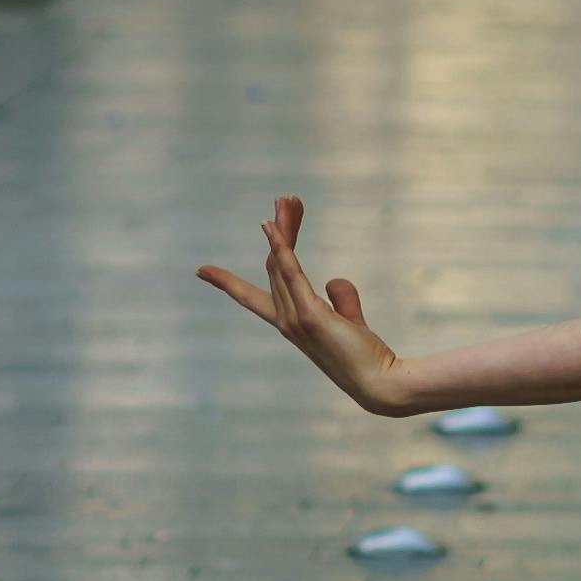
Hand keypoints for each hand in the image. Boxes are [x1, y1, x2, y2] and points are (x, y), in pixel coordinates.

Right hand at [196, 195, 413, 414]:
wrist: (379, 381)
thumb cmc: (364, 354)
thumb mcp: (348, 319)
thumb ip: (340, 299)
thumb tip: (333, 279)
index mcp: (288, 322)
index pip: (252, 297)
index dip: (227, 282)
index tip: (201, 270)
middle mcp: (284, 320)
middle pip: (274, 265)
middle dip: (280, 228)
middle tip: (286, 199)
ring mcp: (294, 318)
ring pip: (281, 262)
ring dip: (284, 227)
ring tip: (288, 199)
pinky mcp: (309, 314)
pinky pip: (291, 272)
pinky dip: (281, 247)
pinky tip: (274, 226)